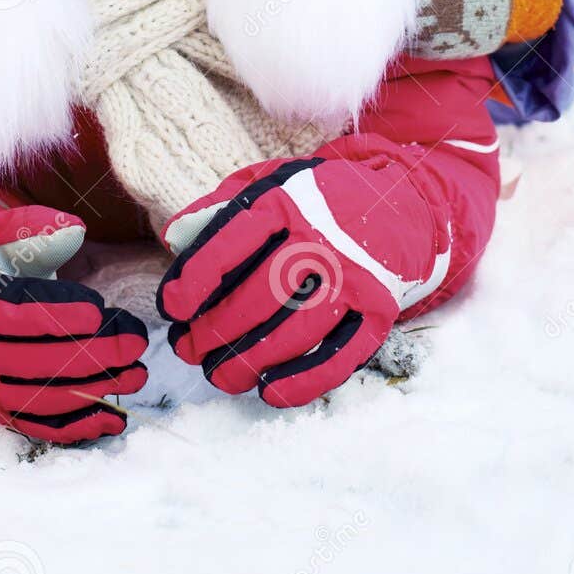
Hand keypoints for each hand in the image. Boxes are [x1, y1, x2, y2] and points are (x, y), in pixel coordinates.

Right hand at [0, 200, 148, 442]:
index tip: (98, 310)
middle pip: (37, 361)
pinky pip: (38, 426)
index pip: (15, 315)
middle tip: (136, 342)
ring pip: (43, 397)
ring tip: (137, 374)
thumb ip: (31, 225)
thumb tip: (76, 229)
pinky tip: (114, 419)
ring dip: (94, 390)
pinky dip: (77, 427)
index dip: (57, 315)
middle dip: (93, 353)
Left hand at [156, 148, 449, 408]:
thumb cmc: (320, 200)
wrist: (402, 204)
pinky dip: (303, 381)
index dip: (196, 279)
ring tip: (219, 376)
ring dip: (250, 362)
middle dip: (215, 331)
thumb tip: (172, 238)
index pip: (232, 242)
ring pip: (295, 331)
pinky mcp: (380, 310)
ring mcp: (356, 276)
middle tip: (189, 352)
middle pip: (259, 295)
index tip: (171, 309)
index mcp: (288, 200)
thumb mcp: (272, 182)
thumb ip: (221, 206)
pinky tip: (269, 390)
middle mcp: (323, 237)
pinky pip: (340, 356)